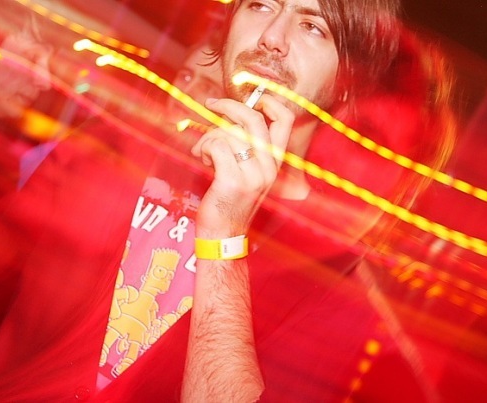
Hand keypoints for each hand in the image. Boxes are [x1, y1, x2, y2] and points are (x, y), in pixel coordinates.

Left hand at [191, 94, 293, 237]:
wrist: (223, 236)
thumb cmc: (229, 201)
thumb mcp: (246, 172)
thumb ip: (245, 146)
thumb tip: (230, 113)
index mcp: (275, 162)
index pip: (284, 120)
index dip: (270, 100)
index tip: (251, 95)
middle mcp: (268, 167)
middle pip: (253, 118)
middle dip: (228, 106)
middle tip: (211, 104)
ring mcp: (253, 175)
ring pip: (228, 132)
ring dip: (208, 136)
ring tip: (203, 152)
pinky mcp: (233, 181)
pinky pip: (216, 145)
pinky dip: (203, 147)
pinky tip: (202, 159)